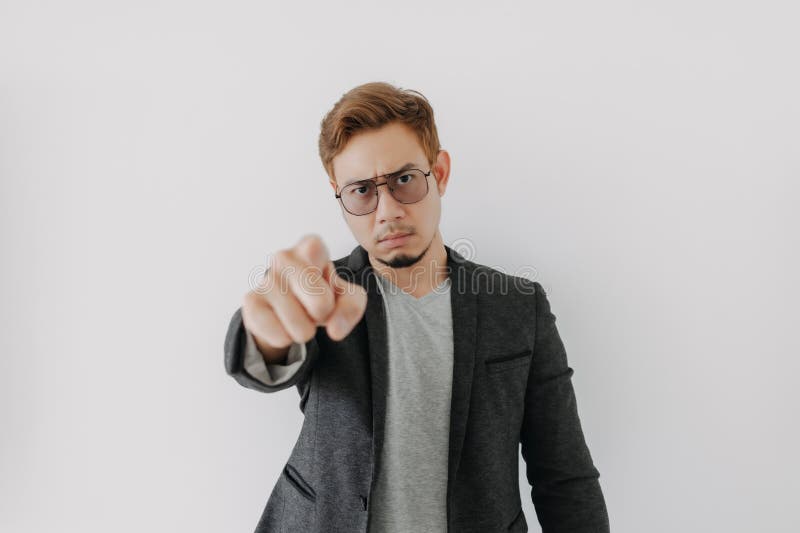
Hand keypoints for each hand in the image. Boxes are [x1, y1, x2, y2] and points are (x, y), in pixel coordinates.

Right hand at [242, 234, 367, 356]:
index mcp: (310, 248)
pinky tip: (282, 327)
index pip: (318, 252)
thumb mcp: (346, 297)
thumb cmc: (319, 294)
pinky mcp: (250, 302)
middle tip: (316, 310)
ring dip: (304, 330)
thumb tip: (335, 330)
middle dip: (322, 314)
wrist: (287, 309)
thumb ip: (351, 307)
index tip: (326, 287)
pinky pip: (278, 335)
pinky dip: (286, 339)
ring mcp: (265, 280)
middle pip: (319, 300)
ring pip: (299, 325)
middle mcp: (284, 258)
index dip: (329, 285)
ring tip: (299, 317)